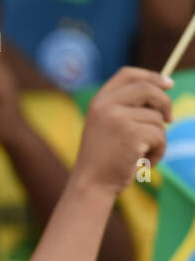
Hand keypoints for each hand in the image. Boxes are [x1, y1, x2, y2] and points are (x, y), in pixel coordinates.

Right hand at [71, 66, 171, 197]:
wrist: (91, 185)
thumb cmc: (103, 160)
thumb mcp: (108, 128)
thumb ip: (126, 108)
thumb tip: (164, 89)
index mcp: (98, 103)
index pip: (127, 75)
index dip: (151, 76)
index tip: (167, 84)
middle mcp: (105, 107)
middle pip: (148, 89)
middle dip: (165, 103)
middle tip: (170, 119)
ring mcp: (118, 119)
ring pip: (157, 117)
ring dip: (158, 137)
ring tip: (141, 154)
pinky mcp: (132, 134)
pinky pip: (160, 136)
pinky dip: (158, 151)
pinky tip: (143, 162)